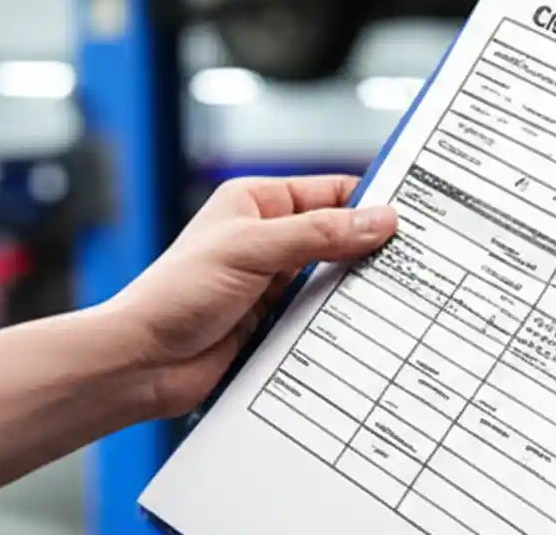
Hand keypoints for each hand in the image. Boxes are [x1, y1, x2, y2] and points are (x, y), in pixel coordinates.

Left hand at [108, 175, 397, 418]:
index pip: (331, 192)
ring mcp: (274, 281)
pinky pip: (323, 314)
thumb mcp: (252, 250)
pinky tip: (368, 323)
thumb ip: (319, 233)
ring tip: (397, 292)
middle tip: (415, 258)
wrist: (140, 364)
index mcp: (258, 203)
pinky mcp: (277, 320)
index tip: (412, 216)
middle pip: (340, 235)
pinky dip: (343, 318)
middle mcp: (269, 238)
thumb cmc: (174, 295)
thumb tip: (378, 220)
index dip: (371, 202)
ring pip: (335, 277)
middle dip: (371, 247)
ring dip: (357, 286)